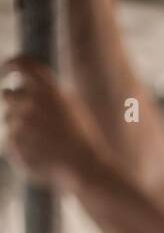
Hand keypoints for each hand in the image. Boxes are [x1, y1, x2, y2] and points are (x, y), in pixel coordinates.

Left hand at [1, 56, 104, 189]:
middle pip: (7, 94)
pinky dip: (21, 146)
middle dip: (14, 106)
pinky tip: (38, 154)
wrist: (86, 168)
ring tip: (41, 144)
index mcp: (49, 88)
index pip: (22, 64)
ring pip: (7, 118)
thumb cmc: (83, 139)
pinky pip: (9, 138)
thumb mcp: (72, 106)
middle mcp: (33, 100)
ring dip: (19, 128)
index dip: (11, 64)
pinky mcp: (15, 140)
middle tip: (29, 121)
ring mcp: (22, 120)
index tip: (6, 70)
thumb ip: (49, 90)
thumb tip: (25, 81)